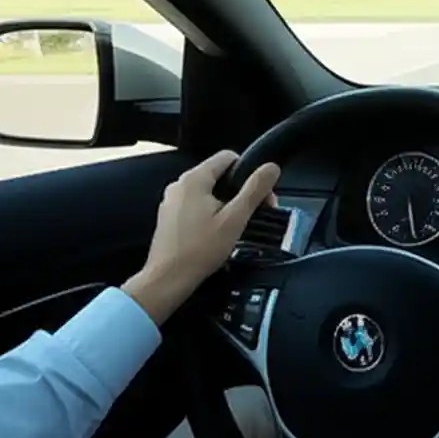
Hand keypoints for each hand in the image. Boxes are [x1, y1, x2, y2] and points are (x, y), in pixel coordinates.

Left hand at [122, 150, 280, 324]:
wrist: (167, 280)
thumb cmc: (201, 249)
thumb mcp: (234, 219)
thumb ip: (254, 190)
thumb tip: (271, 166)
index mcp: (194, 179)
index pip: (228, 157)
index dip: (249, 172)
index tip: (261, 197)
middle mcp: (179, 184)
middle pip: (218, 176)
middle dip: (239, 192)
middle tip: (253, 215)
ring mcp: (170, 201)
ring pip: (207, 193)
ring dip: (225, 205)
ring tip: (235, 228)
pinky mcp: (168, 217)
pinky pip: (195, 206)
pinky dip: (209, 214)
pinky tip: (215, 235)